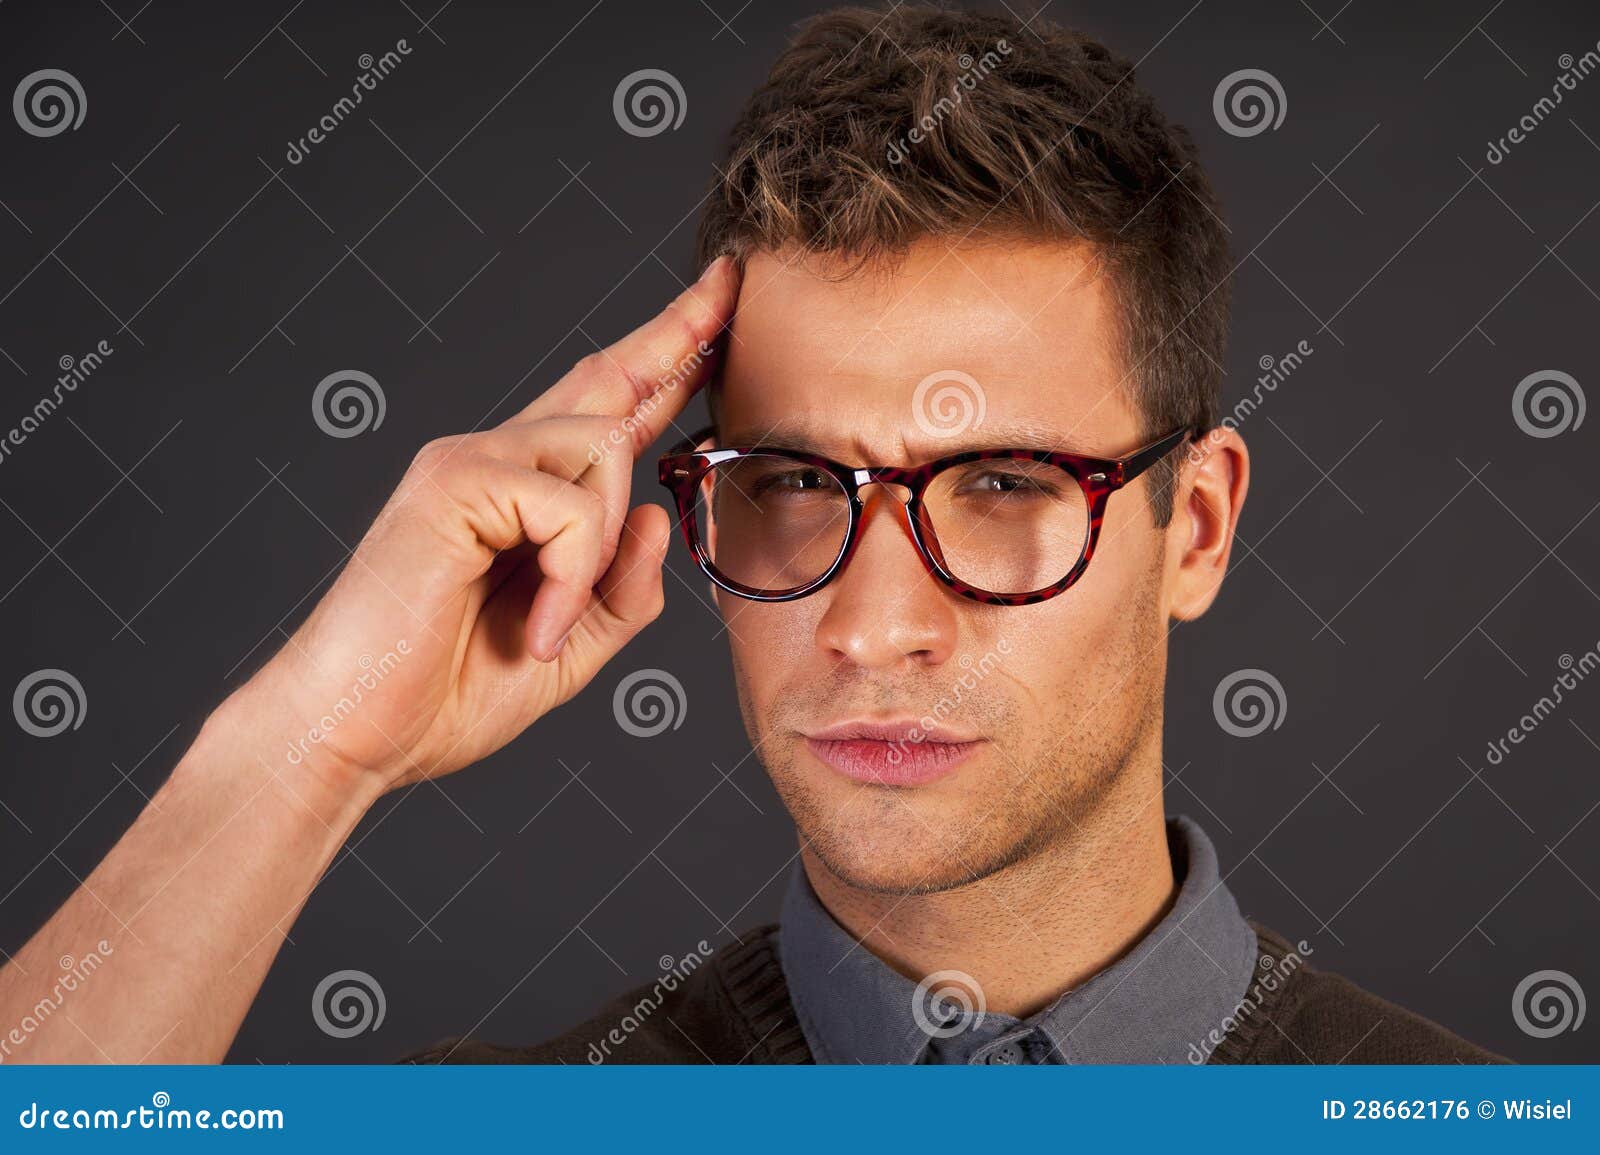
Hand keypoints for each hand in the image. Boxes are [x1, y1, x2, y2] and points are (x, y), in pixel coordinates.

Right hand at [218, 257, 739, 793]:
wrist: (352, 733)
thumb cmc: (444, 693)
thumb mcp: (572, 647)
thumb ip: (621, 590)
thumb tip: (659, 516)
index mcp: (524, 495)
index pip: (608, 409)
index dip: (667, 355)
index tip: (719, 307)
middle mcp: (496, 459)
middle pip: (608, 378)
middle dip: (677, 334)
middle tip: (730, 287)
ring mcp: (470, 461)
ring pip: (603, 446)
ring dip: (599, 546)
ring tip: (553, 621)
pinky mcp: (453, 482)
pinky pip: (570, 505)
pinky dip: (570, 576)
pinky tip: (538, 628)